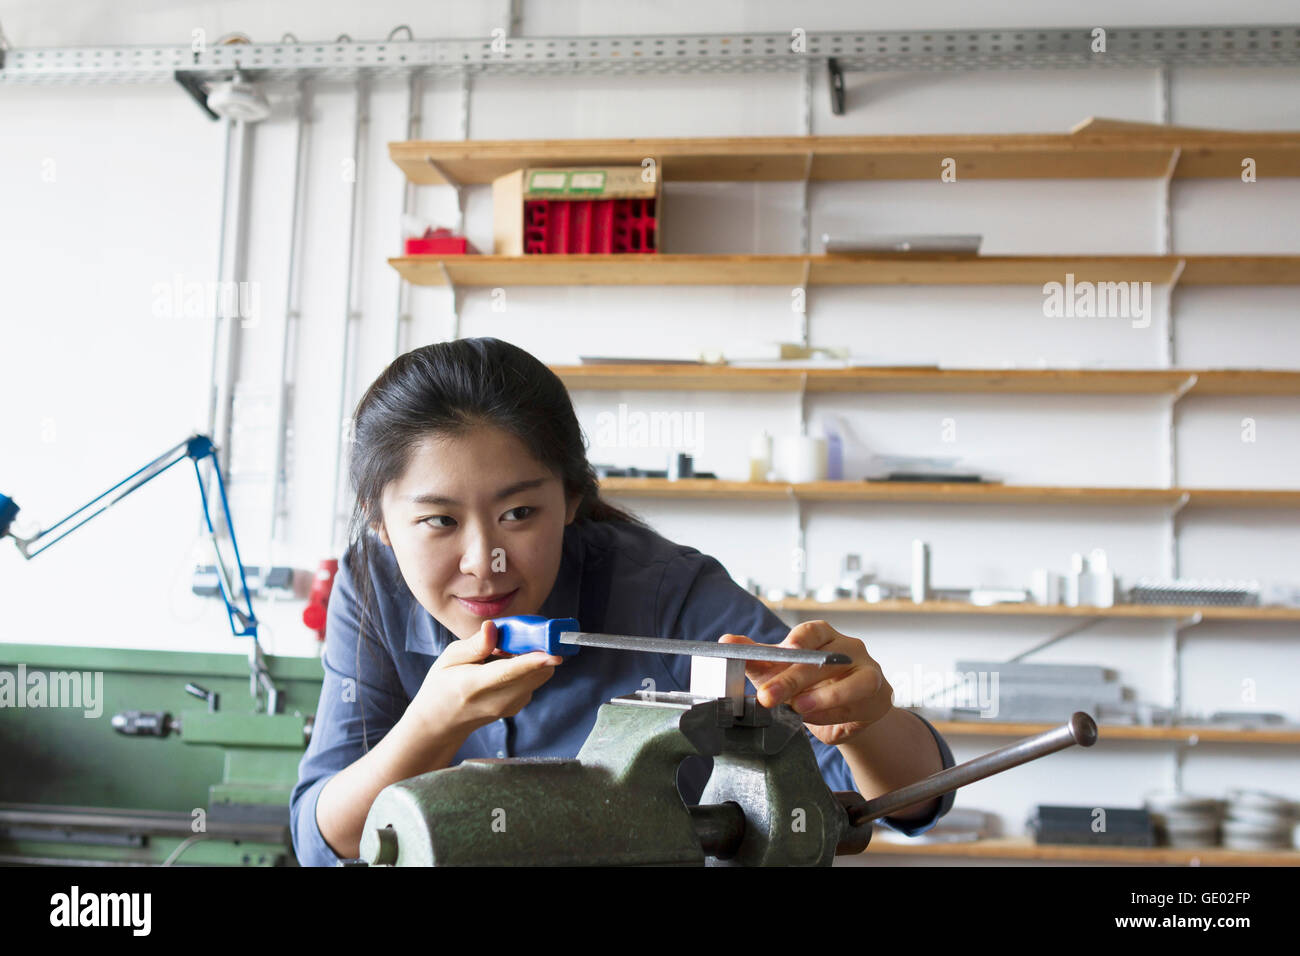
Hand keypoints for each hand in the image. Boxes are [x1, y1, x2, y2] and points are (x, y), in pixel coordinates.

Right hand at [407, 620, 562, 739]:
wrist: (442, 722)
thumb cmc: (443, 685)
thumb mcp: (449, 658)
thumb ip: (474, 644)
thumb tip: (493, 627)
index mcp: (474, 686)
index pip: (509, 673)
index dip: (533, 661)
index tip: (553, 653)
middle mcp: (498, 700)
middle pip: (536, 673)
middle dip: (539, 647)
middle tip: (521, 632)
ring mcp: (511, 706)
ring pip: (540, 674)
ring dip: (535, 656)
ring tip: (507, 649)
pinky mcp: (519, 705)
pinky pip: (535, 679)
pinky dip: (530, 666)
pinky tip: (508, 662)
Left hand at [718, 621, 892, 746]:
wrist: (844, 711)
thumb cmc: (809, 684)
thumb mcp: (780, 671)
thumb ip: (757, 658)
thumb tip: (727, 643)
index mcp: (823, 635)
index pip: (812, 630)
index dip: (799, 640)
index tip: (784, 649)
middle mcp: (847, 647)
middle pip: (822, 659)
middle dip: (792, 679)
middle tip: (768, 696)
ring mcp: (866, 668)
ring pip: (848, 679)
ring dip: (821, 696)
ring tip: (797, 708)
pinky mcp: (877, 692)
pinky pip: (857, 699)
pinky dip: (834, 710)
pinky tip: (815, 718)